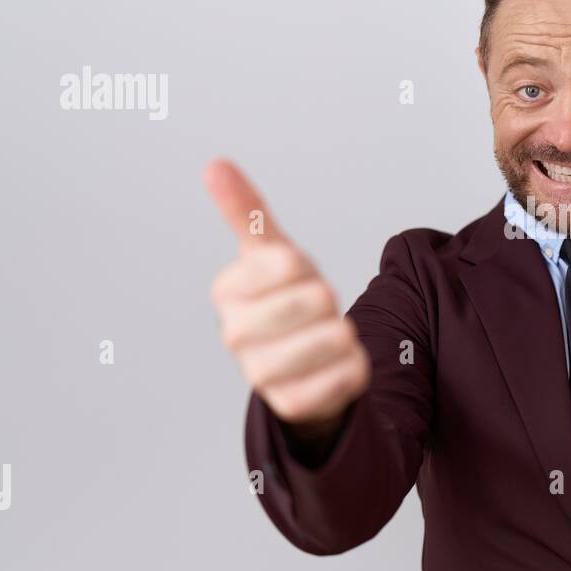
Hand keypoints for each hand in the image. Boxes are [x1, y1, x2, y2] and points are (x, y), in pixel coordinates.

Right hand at [204, 159, 369, 435]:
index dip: (304, 266)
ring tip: (328, 336)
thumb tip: (216, 165)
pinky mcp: (291, 405)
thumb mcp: (270, 254)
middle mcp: (234, 335)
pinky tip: (338, 364)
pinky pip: (345, 376)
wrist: (300, 367)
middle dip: (328, 300)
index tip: (295, 276)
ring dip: (344, 333)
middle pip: (315, 299)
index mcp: (226, 291)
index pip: (288, 261)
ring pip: (333, 337)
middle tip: (317, 309)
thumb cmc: (284, 300)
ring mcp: (260, 374)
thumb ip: (246, 213)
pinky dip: (354, 367)